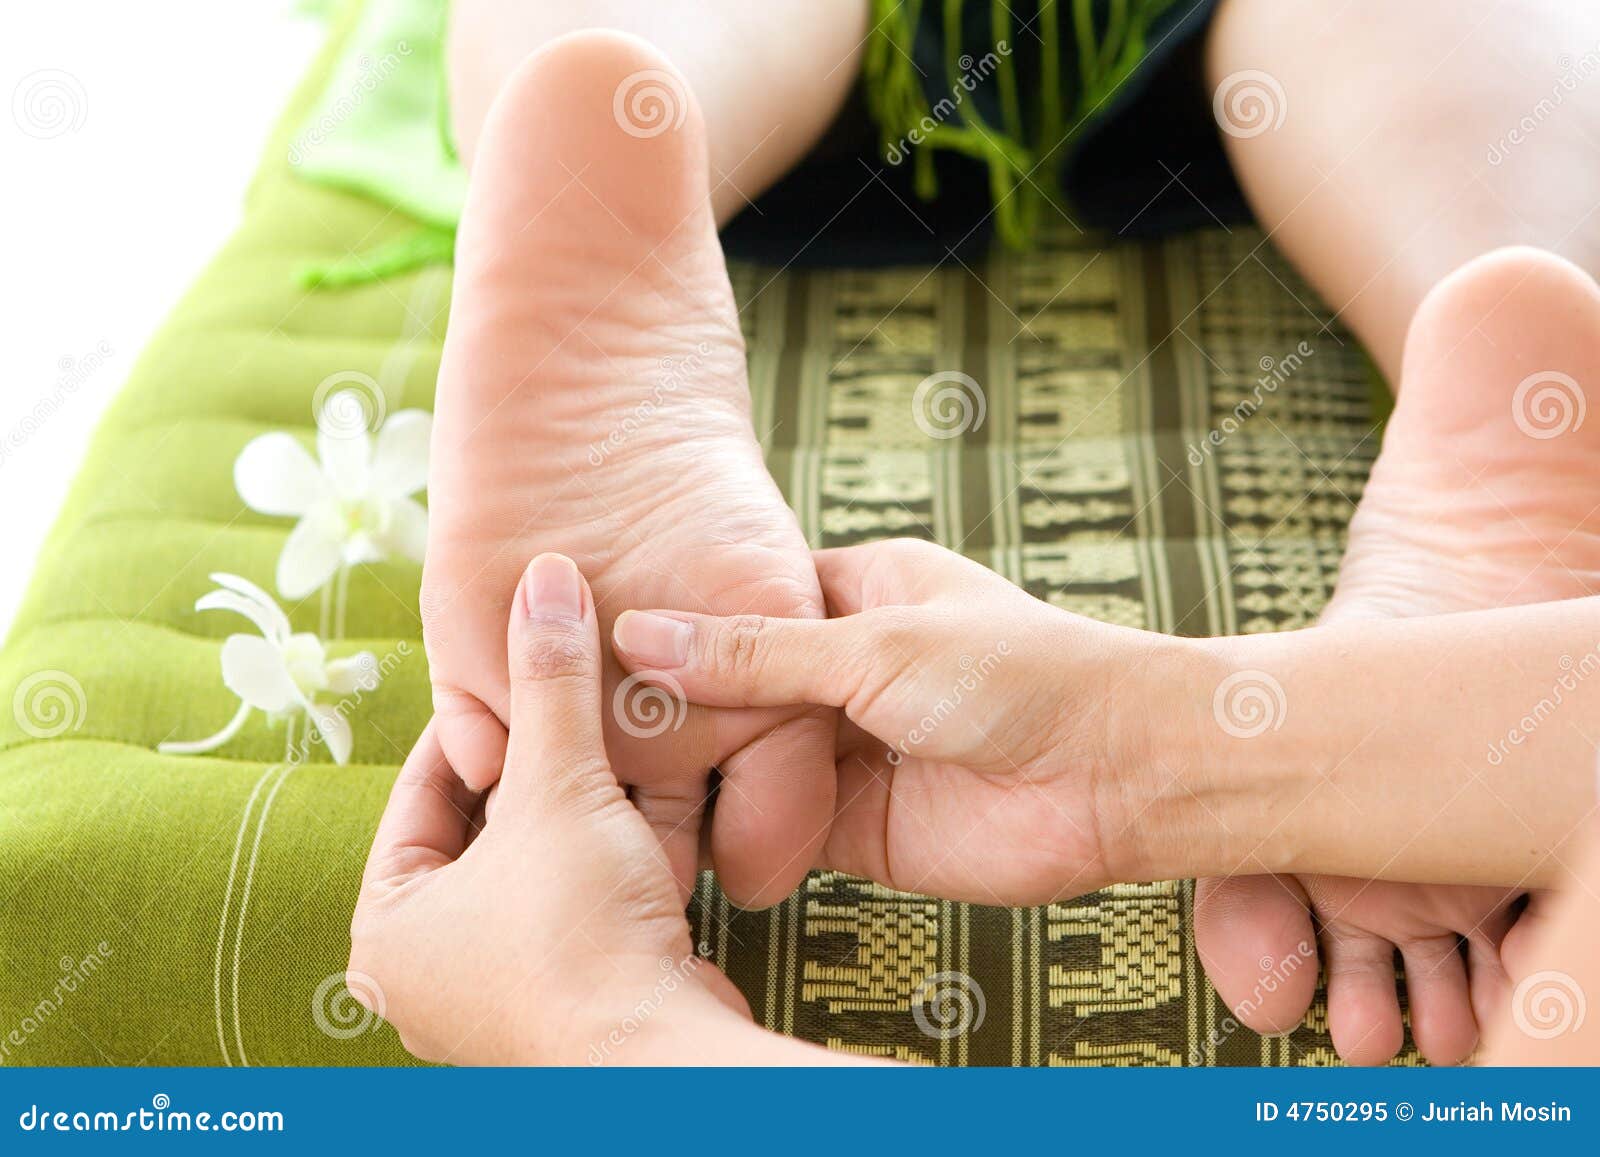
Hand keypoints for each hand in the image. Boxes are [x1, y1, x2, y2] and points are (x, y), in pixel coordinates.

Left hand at [352, 553, 760, 1064]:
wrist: (659, 1054)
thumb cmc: (580, 936)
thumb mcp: (560, 787)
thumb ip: (551, 683)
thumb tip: (545, 581)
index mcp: (388, 928)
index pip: (421, 794)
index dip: (475, 723)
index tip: (515, 673)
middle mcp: (426, 973)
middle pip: (476, 834)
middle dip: (528, 772)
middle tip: (567, 712)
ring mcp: (490, 998)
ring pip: (527, 875)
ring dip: (568, 819)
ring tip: (607, 760)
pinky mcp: (557, 1009)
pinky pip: (564, 915)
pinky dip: (594, 870)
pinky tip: (636, 829)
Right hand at [609, 538, 1181, 904]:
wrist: (1115, 776)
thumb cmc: (1024, 676)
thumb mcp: (875, 646)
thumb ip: (756, 653)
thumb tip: (642, 634)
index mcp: (859, 594)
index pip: (743, 601)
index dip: (676, 619)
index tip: (595, 632)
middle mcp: (847, 671)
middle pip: (734, 683)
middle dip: (677, 700)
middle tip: (589, 710)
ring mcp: (848, 750)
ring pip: (747, 757)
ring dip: (698, 766)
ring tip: (612, 768)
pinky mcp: (855, 825)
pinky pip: (774, 822)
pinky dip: (732, 826)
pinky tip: (672, 823)